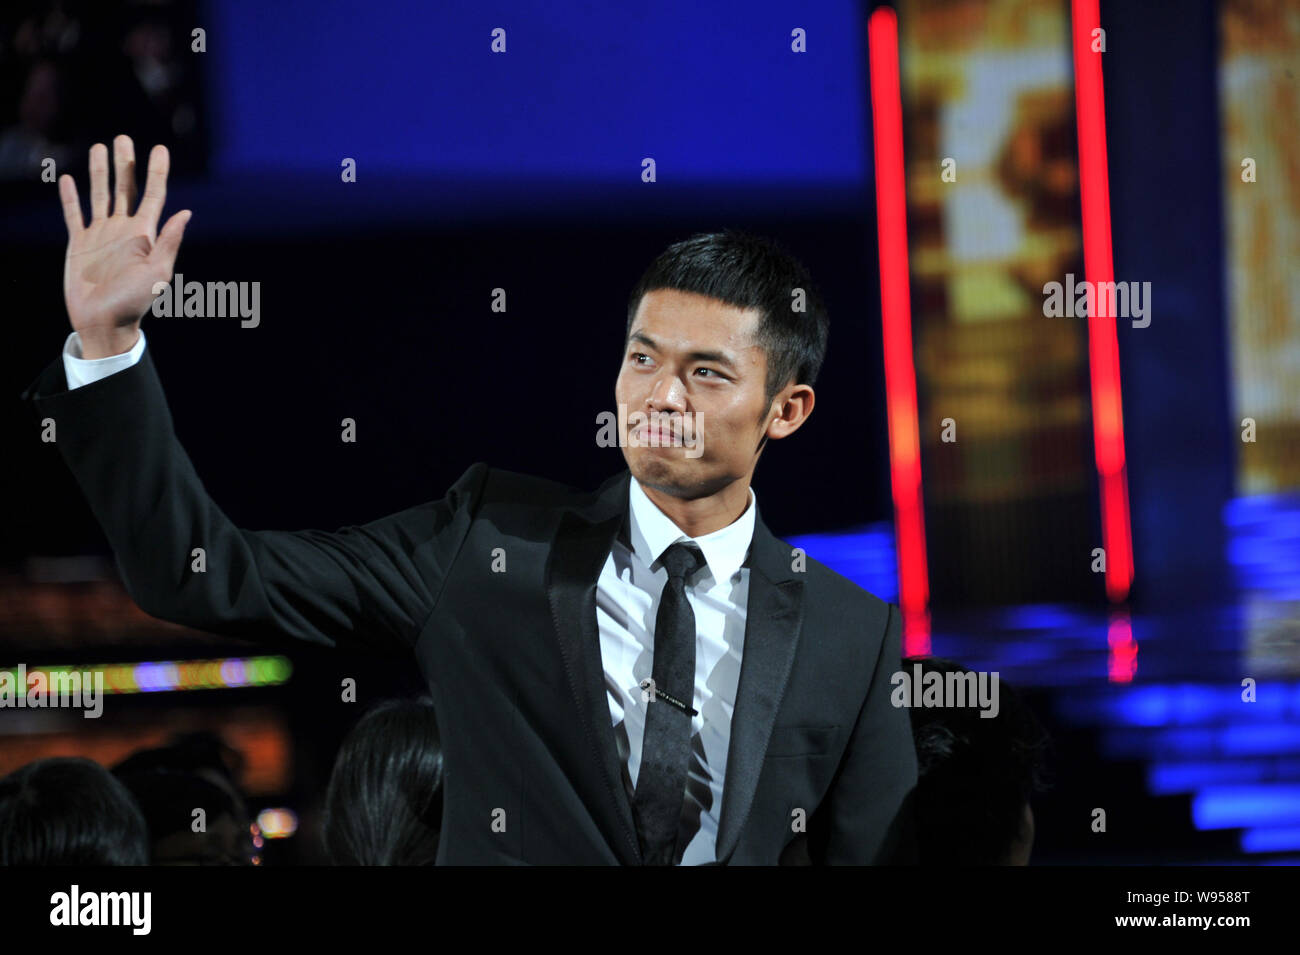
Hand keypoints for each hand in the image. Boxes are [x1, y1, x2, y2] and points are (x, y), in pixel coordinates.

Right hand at [60, 135, 190, 358]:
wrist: (105, 322)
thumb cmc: (135, 302)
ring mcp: (100, 235)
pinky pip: (74, 215)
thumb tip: (186, 212)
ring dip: (100, 172)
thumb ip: (169, 241)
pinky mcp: (79, 244)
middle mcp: (123, 230)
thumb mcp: (158, 272)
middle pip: (124, 188)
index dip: (156, 171)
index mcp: (144, 234)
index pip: (153, 195)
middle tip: (123, 138)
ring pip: (99, 195)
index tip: (159, 148)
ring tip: (99, 147)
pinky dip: (70, 197)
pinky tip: (69, 180)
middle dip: (125, 164)